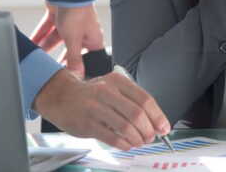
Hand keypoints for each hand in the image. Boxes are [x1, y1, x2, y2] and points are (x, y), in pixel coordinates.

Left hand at [29, 3, 104, 77]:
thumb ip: (74, 58)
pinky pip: (48, 29)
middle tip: (50, 68)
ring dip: (45, 46)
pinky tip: (32, 42)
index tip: (69, 74)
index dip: (78, 66)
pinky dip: (40, 35)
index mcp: (92, 39)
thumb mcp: (74, 40)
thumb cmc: (78, 11)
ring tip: (36, 57)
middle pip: (69, 49)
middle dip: (58, 57)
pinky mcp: (58, 16)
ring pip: (56, 39)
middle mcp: (82, 31)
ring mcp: (69, 23)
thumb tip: (78, 74)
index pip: (87, 57)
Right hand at [33, 68, 170, 150]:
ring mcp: (95, 107)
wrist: (61, 96)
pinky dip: (124, 144)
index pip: (145, 99)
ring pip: (126, 127)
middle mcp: (106, 91)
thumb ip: (132, 102)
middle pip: (137, 114)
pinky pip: (112, 137)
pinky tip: (127, 144)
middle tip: (150, 137)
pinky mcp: (87, 123)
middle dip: (148, 130)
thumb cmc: (91, 95)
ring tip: (139, 141)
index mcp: (117, 81)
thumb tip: (155, 122)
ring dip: (137, 139)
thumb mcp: (112, 89)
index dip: (158, 116)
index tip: (164, 128)